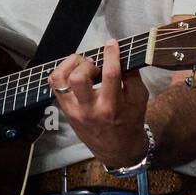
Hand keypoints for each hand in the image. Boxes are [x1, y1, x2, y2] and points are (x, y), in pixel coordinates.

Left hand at [48, 39, 149, 166]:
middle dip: (87, 63)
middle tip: (95, 65)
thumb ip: (132, 76)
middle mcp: (89, 109)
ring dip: (70, 65)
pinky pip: (55, 86)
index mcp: (112, 107)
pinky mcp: (65, 111)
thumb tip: (122, 55)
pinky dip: (64, 74)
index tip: (112, 44)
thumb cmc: (131, 122)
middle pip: (78, 77)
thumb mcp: (139, 99)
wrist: (118, 150)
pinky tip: (75, 73)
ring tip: (82, 66)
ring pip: (59, 80)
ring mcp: (74, 111)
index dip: (111, 54)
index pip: (110, 74)